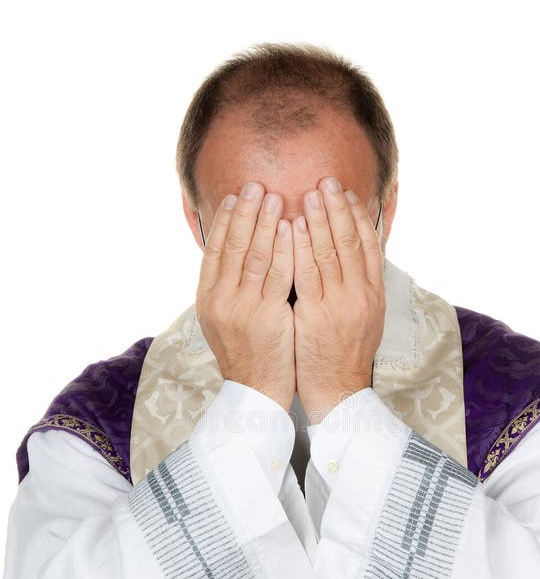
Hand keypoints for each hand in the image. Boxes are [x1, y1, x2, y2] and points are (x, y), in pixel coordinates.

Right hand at [196, 181, 295, 410]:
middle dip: (246, 212)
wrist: (254, 393)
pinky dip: (285, 249)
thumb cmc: (247, 354)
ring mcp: (243, 308)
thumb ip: (226, 288)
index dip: (225, 220)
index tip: (234, 196)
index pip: (214, 249)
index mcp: (208, 298)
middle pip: (233, 245)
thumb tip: (231, 256)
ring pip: (255, 255)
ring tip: (276, 197)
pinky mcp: (268, 317)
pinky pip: (278, 276)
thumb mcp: (224, 320)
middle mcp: (221, 299)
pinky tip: (291, 229)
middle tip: (256, 185)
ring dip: (266, 222)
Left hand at [292, 177, 385, 422]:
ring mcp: (340, 304)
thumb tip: (351, 260)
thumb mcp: (362, 319)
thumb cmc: (344, 356)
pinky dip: (301, 248)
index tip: (347, 194)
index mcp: (374, 293)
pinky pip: (308, 275)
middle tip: (327, 181)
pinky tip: (292, 227)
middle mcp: (361, 294)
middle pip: (351, 241)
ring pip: (331, 253)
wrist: (340, 392)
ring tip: (310, 194)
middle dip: (338, 208)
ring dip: (320, 219)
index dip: (357, 216)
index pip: (369, 245)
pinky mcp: (317, 316)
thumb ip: (357, 288)